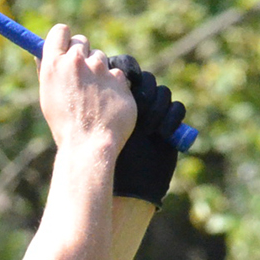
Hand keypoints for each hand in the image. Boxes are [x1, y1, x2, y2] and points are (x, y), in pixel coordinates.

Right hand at [38, 25, 135, 154]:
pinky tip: (107, 105)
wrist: (88, 147)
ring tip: (93, 98)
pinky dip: (114, 87)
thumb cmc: (64, 126)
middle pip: (82, 41)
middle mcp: (76, 62)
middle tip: (81, 75)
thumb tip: (42, 52)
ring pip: (101, 59)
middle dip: (82, 54)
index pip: (60, 31)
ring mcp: (100, 70)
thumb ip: (47, 71)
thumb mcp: (48, 97)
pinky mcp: (120, 80)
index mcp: (54, 64)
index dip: (64, 38)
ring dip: (98, 72)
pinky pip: (117, 76)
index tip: (66, 46)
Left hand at [104, 55, 186, 206]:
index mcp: (113, 98)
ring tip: (147, 128)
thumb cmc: (103, 162)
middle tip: (137, 108)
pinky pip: (177, 109)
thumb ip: (90, 104)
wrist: (125, 189)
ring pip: (162, 93)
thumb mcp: (92, 129)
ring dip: (157, 106)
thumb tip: (82, 77)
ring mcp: (152, 113)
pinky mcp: (169, 124)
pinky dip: (171, 118)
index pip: (123, 70)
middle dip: (143, 92)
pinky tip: (162, 133)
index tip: (123, 78)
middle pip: (145, 80)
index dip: (126, 70)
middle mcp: (133, 103)